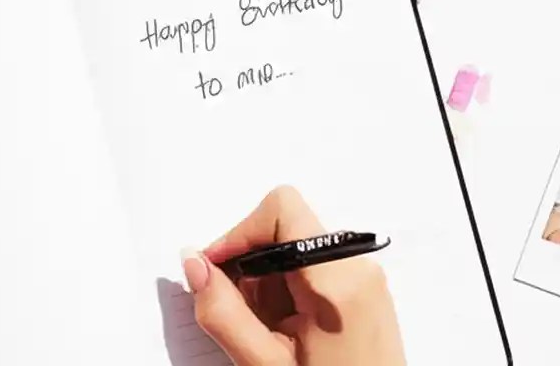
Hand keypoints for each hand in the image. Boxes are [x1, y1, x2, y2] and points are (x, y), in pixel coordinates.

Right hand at [183, 186, 406, 365]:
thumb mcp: (265, 365)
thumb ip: (224, 312)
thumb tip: (193, 262)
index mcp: (338, 280)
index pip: (281, 209)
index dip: (240, 233)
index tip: (216, 270)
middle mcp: (359, 267)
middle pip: (285, 231)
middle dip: (252, 269)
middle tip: (246, 321)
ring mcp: (366, 280)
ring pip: (296, 252)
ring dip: (269, 287)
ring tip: (274, 336)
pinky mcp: (365, 293)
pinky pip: (314, 271)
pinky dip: (288, 294)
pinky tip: (289, 334)